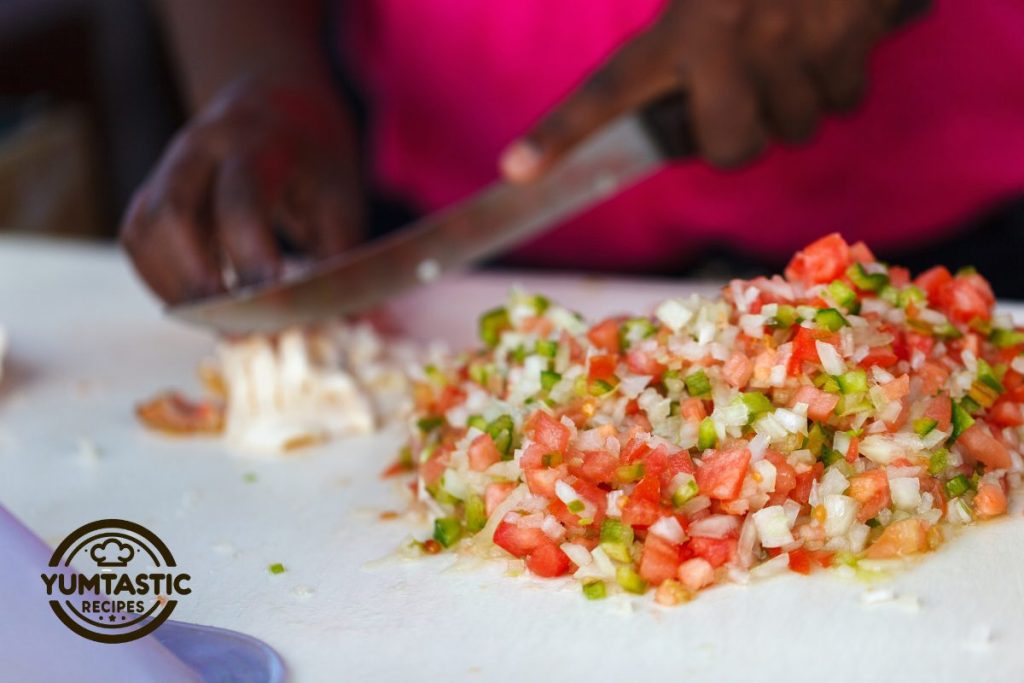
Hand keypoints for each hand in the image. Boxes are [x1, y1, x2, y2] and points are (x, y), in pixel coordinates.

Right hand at [121, 78, 363, 303]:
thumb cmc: (316, 159)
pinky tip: (196, 303)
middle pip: (172, 212)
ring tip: (215, 321)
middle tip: (233, 326)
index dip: (251, 256)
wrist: (279, 100)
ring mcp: (170, 166)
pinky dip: (160, 279)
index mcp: (260, 143)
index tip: (272, 304)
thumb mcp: (343, 198)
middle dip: (197, 279)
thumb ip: (340, 258)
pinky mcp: (155, 189)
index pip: (241, 200)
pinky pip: (137, 239)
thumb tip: (348, 322)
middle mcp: (203, 148)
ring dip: (173, 285)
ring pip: (143, 229)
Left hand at [502, 0, 920, 179]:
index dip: (561, 133)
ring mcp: (796, 44)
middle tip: (735, 101)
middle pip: (730, 148)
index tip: (516, 170)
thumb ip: (668, 36)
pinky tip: (827, 42)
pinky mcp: (850, 41)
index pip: (609, 90)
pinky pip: (844, 101)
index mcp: (680, 23)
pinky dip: (838, 82)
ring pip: (795, 128)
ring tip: (787, 54)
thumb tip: (663, 82)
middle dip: (735, 139)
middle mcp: (731, 40)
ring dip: (791, 105)